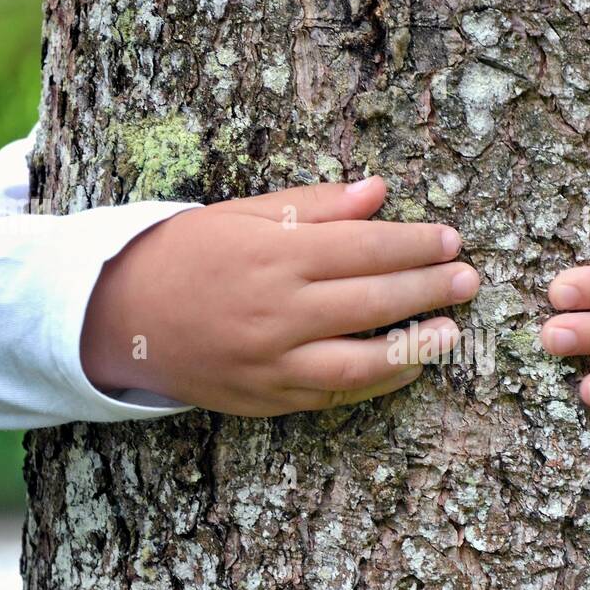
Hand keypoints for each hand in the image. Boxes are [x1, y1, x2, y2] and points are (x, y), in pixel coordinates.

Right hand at [81, 177, 478, 415]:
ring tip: (453, 332)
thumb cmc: (186, 254)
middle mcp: (278, 310)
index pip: (365, 247)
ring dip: (415, 346)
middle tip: (468, 279)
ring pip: (361, 360)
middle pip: (372, 300)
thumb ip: (315, 206)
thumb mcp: (242, 214)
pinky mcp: (267, 397)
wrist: (120, 317)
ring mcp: (273, 360)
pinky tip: (410, 366)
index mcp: (274, 254)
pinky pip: (335, 395)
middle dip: (428, 288)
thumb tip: (379, 192)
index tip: (451, 240)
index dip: (415, 244)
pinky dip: (378, 382)